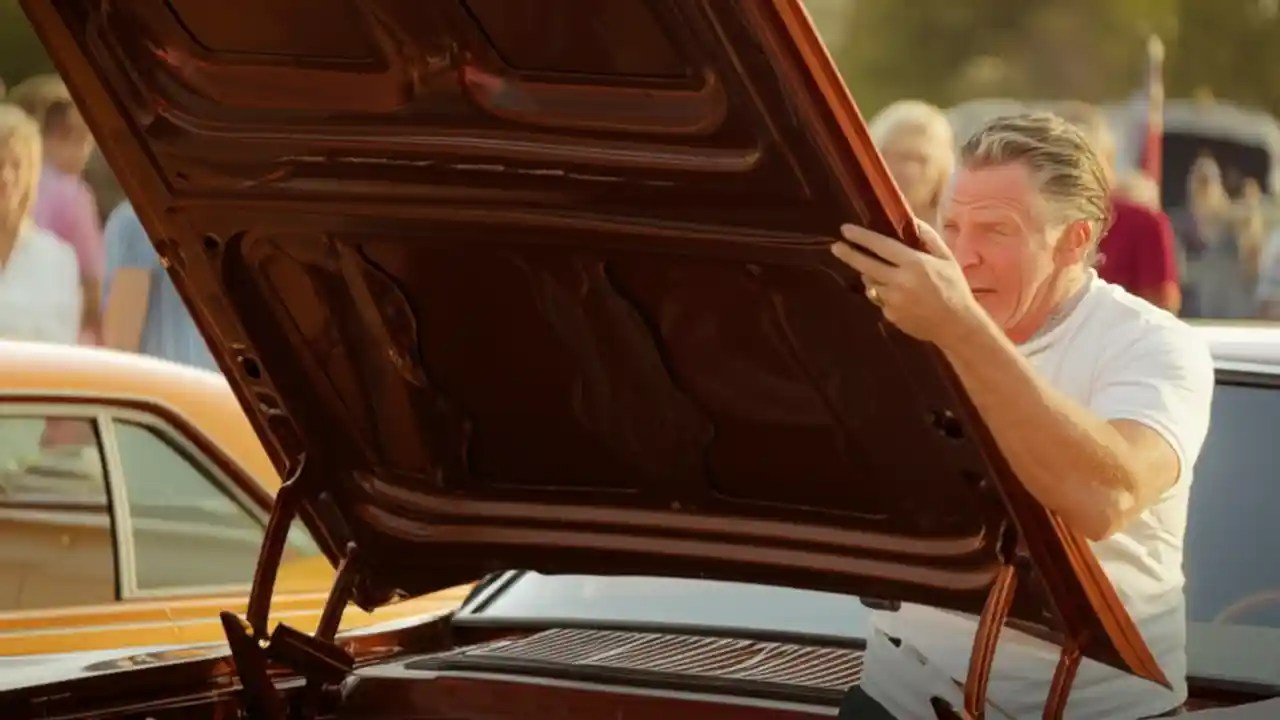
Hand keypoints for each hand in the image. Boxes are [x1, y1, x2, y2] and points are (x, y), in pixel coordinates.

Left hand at [829, 219, 983, 348]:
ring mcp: (892, 300)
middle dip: (848, 254)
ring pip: (870, 284)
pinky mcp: (889, 315)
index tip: (845, 229)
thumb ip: (929, 238)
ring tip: (885, 275)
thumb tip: (913, 220)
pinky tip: (901, 297)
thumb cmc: (954, 288)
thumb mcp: (946, 259)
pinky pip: (879, 300)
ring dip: (871, 277)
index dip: (861, 237)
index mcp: (914, 264)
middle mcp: (899, 282)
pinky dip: (884, 295)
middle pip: (865, 266)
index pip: (881, 246)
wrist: (957, 325)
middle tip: (835, 247)